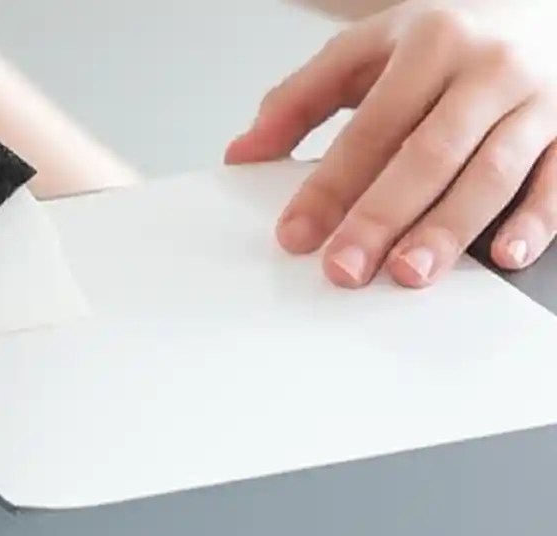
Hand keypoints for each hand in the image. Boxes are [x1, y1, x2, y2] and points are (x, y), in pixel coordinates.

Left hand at [226, 1, 556, 287]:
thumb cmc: (445, 37)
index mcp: (430, 43)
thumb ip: (300, 99)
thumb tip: (244, 152)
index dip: (330, 185)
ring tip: (410, 273)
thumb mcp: (366, 48)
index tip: (296, 233)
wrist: (538, 3)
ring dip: (449, 230)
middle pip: (429, 154)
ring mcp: (540, 100)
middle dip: (382, 217)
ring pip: (492, 173)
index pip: (370, 128)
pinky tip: (506, 255)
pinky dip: (537, 221)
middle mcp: (489, 68)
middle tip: (346, 268)